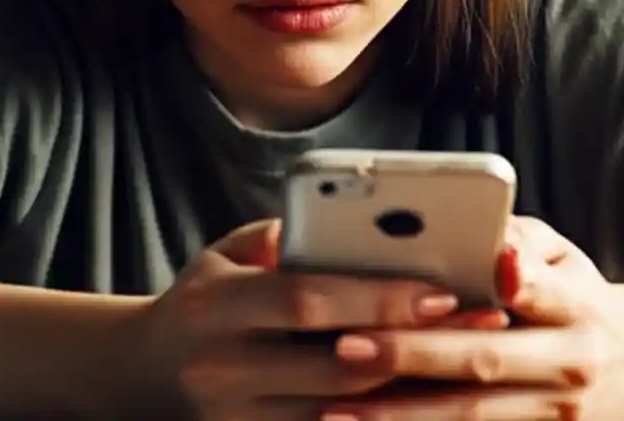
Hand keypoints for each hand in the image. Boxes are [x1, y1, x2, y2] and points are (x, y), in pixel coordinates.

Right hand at [134, 220, 510, 418]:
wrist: (141, 374)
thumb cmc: (202, 299)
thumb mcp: (225, 255)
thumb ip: (283, 237)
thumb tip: (354, 223)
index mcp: (214, 306)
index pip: (306, 300)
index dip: (376, 298)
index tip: (442, 292)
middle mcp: (220, 369)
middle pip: (334, 365)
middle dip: (414, 346)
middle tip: (482, 327)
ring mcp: (233, 419)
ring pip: (340, 412)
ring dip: (411, 391)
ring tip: (470, 364)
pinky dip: (379, 417)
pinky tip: (425, 400)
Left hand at [322, 217, 623, 419]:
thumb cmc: (582, 302)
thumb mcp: (569, 261)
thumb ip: (525, 244)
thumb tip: (497, 247)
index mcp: (578, 314)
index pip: (539, 294)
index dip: (505, 286)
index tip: (442, 287)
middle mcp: (569, 372)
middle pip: (481, 368)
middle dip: (410, 358)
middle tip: (345, 348)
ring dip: (400, 417)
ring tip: (334, 410)